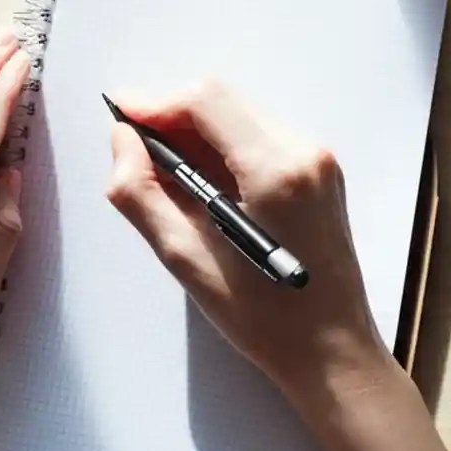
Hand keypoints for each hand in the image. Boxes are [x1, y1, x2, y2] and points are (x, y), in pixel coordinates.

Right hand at [105, 81, 391, 396]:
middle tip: (133, 148)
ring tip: (164, 173)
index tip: (118, 116)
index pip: (206, 101)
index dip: (155, 102)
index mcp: (274, 171)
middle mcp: (303, 152)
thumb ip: (141, 193)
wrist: (332, 350)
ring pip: (240, 116)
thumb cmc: (262, 318)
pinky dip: (222, 147)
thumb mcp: (184, 258)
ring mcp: (318, 160)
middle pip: (223, 101)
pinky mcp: (320, 172)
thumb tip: (122, 141)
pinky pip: (259, 137)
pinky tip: (202, 184)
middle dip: (172, 116)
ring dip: (195, 132)